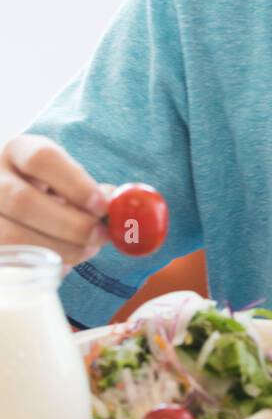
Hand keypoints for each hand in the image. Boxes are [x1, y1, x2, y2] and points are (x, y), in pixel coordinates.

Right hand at [0, 133, 114, 274]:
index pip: (42, 158)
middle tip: (100, 236)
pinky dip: (39, 268)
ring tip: (87, 251)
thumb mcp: (66, 179)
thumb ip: (91, 191)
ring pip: (11, 236)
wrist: (15, 205)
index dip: (74, 183)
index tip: (102, 206)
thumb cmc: (49, 189)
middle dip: (69, 224)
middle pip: (23, 201)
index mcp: (17, 150)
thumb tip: (115, 204)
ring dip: (57, 249)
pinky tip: (63, 264)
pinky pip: (9, 262)